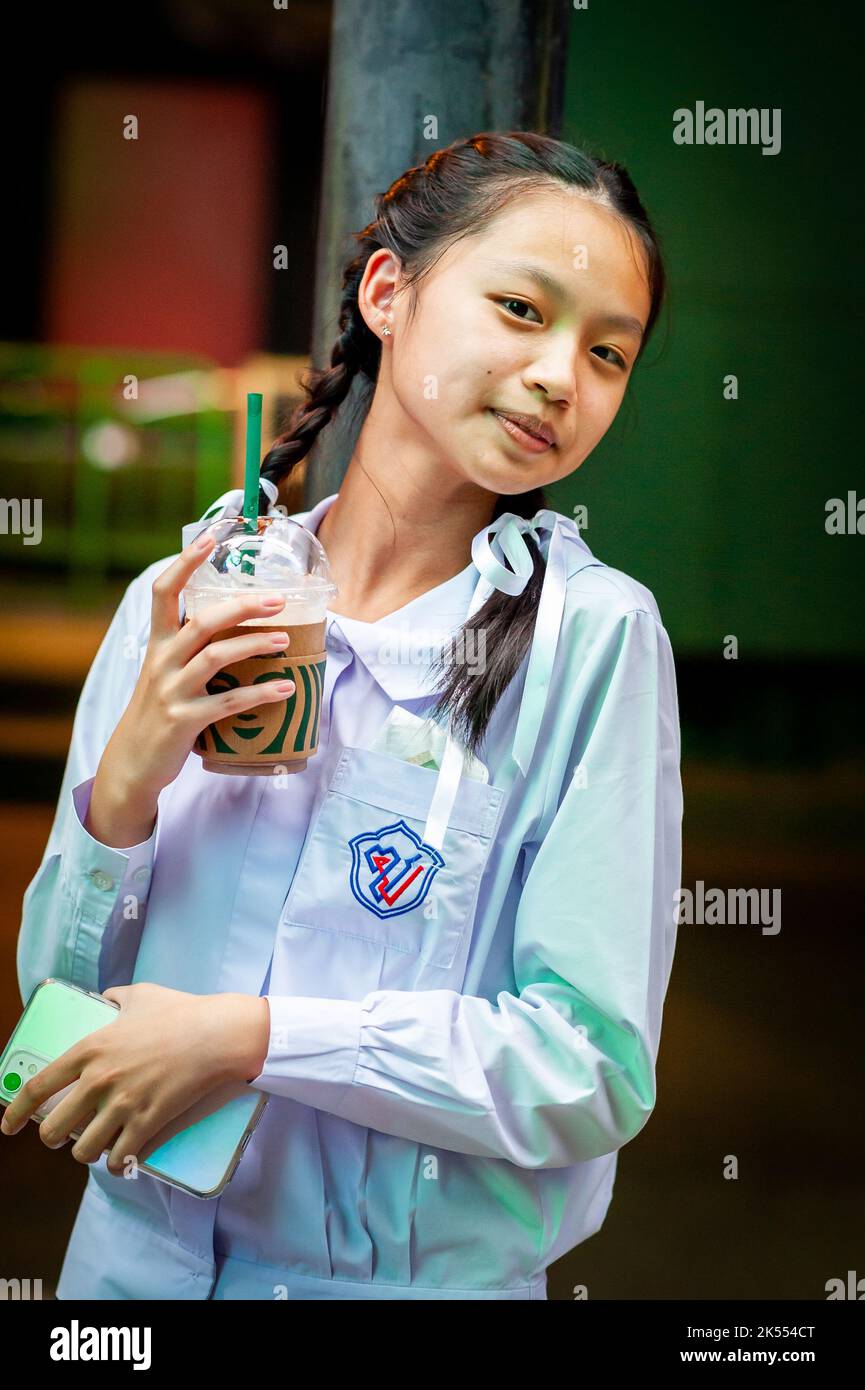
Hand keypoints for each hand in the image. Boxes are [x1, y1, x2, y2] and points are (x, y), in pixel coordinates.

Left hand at [0, 984, 269, 1176]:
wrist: (216, 1034)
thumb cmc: (179, 1011)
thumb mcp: (139, 995)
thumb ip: (115, 998)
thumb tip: (105, 998)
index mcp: (90, 1049)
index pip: (38, 1087)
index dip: (16, 1112)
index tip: (8, 1125)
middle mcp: (99, 1081)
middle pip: (54, 1129)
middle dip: (53, 1138)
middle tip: (62, 1136)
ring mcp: (123, 1105)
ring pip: (83, 1150)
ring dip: (85, 1152)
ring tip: (93, 1147)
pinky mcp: (148, 1122)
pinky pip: (119, 1158)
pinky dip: (117, 1164)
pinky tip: (120, 1160)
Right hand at [86, 531, 296, 845]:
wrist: (133, 763)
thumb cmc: (159, 712)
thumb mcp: (166, 673)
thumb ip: (191, 648)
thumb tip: (237, 623)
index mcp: (158, 644)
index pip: (163, 592)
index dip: (185, 562)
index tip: (210, 536)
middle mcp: (162, 662)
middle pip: (202, 620)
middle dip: (242, 605)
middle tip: (278, 599)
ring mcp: (171, 691)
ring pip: (216, 656)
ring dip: (256, 644)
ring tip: (287, 639)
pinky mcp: (184, 721)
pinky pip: (227, 703)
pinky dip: (260, 694)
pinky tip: (286, 688)